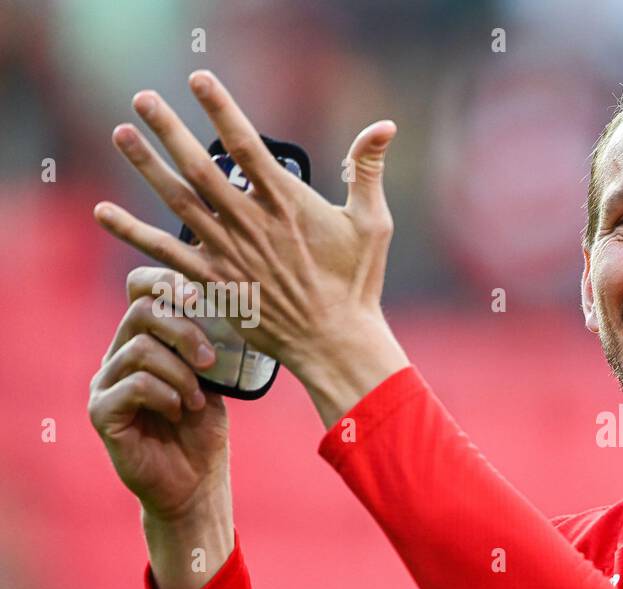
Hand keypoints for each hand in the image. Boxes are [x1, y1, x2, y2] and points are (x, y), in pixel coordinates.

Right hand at [89, 266, 228, 522]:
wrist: (195, 481)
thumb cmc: (203, 428)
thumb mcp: (213, 379)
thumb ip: (209, 343)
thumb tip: (228, 304)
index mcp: (144, 339)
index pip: (140, 288)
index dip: (166, 282)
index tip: (201, 297)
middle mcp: (118, 355)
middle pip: (141, 312)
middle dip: (184, 331)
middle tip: (209, 361)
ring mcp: (106, 383)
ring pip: (139, 349)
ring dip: (180, 373)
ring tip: (196, 399)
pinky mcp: (102, 412)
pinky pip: (133, 386)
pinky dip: (166, 395)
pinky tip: (181, 411)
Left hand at [93, 70, 408, 425]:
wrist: (336, 341)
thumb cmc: (357, 284)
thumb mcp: (373, 223)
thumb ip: (368, 170)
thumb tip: (385, 125)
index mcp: (288, 203)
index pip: (246, 145)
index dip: (221, 109)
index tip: (199, 79)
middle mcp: (252, 223)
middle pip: (200, 167)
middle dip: (169, 129)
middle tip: (143, 98)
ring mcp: (229, 252)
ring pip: (179, 201)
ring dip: (147, 166)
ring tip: (121, 134)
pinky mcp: (215, 281)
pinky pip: (165, 252)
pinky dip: (132, 232)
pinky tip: (103, 211)